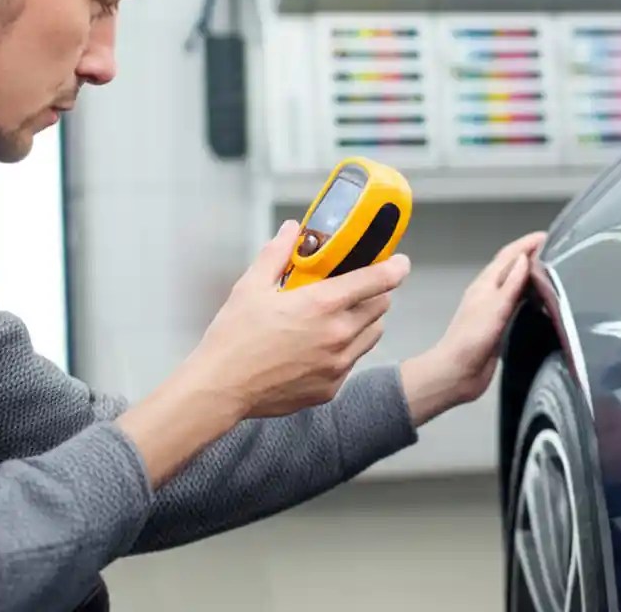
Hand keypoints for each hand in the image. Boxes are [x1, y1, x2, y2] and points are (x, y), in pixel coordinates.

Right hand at [185, 220, 410, 417]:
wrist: (219, 390)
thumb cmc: (233, 337)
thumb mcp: (251, 287)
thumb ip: (276, 254)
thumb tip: (292, 230)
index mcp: (322, 305)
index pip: (377, 281)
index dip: (395, 268)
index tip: (400, 262)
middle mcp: (338, 335)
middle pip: (381, 306)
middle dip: (375, 293)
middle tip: (357, 288)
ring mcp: (338, 364)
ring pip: (373, 334)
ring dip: (365, 321)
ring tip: (338, 317)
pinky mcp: (332, 387)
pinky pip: (353, 361)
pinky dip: (346, 349)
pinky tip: (320, 346)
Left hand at [402, 231, 546, 423]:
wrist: (456, 373)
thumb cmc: (470, 341)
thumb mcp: (493, 308)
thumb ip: (511, 284)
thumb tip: (524, 258)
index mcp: (486, 285)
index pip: (509, 255)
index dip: (527, 243)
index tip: (547, 235)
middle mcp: (490, 293)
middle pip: (513, 267)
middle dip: (532, 255)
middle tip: (557, 250)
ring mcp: (495, 309)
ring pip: (516, 284)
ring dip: (532, 274)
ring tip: (555, 270)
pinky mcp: (500, 326)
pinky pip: (519, 304)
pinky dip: (531, 296)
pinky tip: (542, 302)